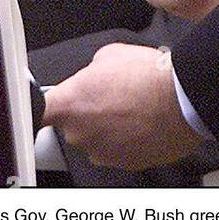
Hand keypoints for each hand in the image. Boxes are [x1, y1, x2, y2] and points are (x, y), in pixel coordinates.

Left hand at [42, 43, 203, 169]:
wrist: (181, 100)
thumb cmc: (146, 77)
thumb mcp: (108, 55)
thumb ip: (90, 70)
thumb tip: (94, 74)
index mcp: (68, 103)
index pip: (37, 111)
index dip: (39, 107)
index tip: (41, 107)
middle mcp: (79, 133)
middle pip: (72, 124)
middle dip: (87, 112)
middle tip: (109, 96)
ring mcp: (101, 153)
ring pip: (96, 138)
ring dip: (108, 126)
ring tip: (130, 108)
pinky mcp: (124, 165)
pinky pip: (117, 150)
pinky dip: (126, 139)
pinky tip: (141, 122)